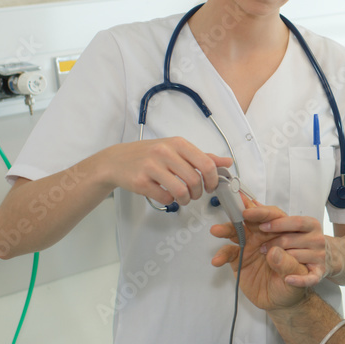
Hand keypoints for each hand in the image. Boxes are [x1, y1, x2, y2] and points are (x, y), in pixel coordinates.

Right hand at [100, 137, 232, 207]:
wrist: (116, 160)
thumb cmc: (150, 154)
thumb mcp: (177, 150)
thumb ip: (202, 156)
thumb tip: (227, 162)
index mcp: (178, 143)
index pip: (206, 164)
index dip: (213, 180)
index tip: (210, 186)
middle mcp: (165, 152)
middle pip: (195, 180)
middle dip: (198, 192)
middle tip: (194, 194)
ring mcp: (151, 166)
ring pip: (181, 190)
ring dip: (186, 199)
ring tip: (183, 197)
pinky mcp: (141, 181)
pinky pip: (165, 197)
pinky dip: (169, 200)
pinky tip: (166, 195)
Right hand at [211, 194, 309, 310]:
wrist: (280, 302)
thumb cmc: (293, 285)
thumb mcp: (298, 276)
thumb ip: (288, 264)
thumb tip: (274, 252)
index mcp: (283, 234)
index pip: (276, 217)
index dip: (265, 214)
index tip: (253, 215)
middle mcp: (265, 236)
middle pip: (253, 219)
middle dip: (242, 213)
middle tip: (233, 211)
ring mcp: (250, 245)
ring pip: (237, 232)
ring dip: (226, 229)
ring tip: (216, 230)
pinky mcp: (239, 259)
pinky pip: (229, 253)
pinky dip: (222, 255)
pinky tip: (217, 260)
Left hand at [255, 214, 334, 287]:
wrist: (327, 259)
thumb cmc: (303, 241)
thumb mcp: (292, 227)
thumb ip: (272, 216)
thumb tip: (252, 202)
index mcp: (310, 224)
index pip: (293, 221)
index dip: (276, 223)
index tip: (260, 225)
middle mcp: (316, 238)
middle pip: (289, 239)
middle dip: (272, 243)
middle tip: (261, 247)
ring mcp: (319, 256)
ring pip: (294, 256)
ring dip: (278, 259)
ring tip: (269, 259)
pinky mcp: (319, 272)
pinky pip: (309, 277)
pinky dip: (299, 279)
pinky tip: (288, 279)